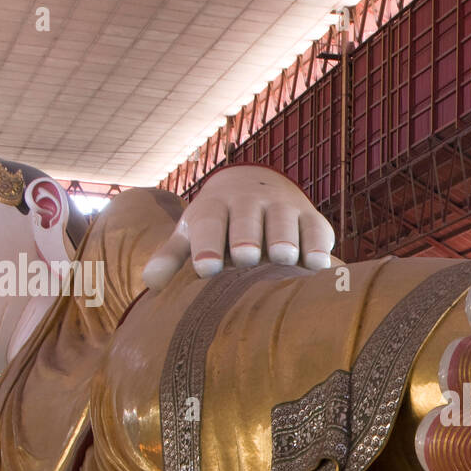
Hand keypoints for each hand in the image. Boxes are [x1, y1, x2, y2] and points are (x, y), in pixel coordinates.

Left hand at [143, 165, 334, 288]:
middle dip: (246, 235)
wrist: (257, 186)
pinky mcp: (312, 219)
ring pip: (284, 220)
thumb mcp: (193, 232)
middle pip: (247, 217)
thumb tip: (151, 284)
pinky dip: (319, 246)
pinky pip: (317, 230)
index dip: (207, 243)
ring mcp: (283, 207)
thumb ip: (172, 257)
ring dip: (285, 237)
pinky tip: (318, 265)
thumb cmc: (219, 223)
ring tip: (285, 258)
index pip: (209, 221)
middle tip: (246, 257)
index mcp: (215, 206)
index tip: (206, 268)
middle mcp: (249, 201)